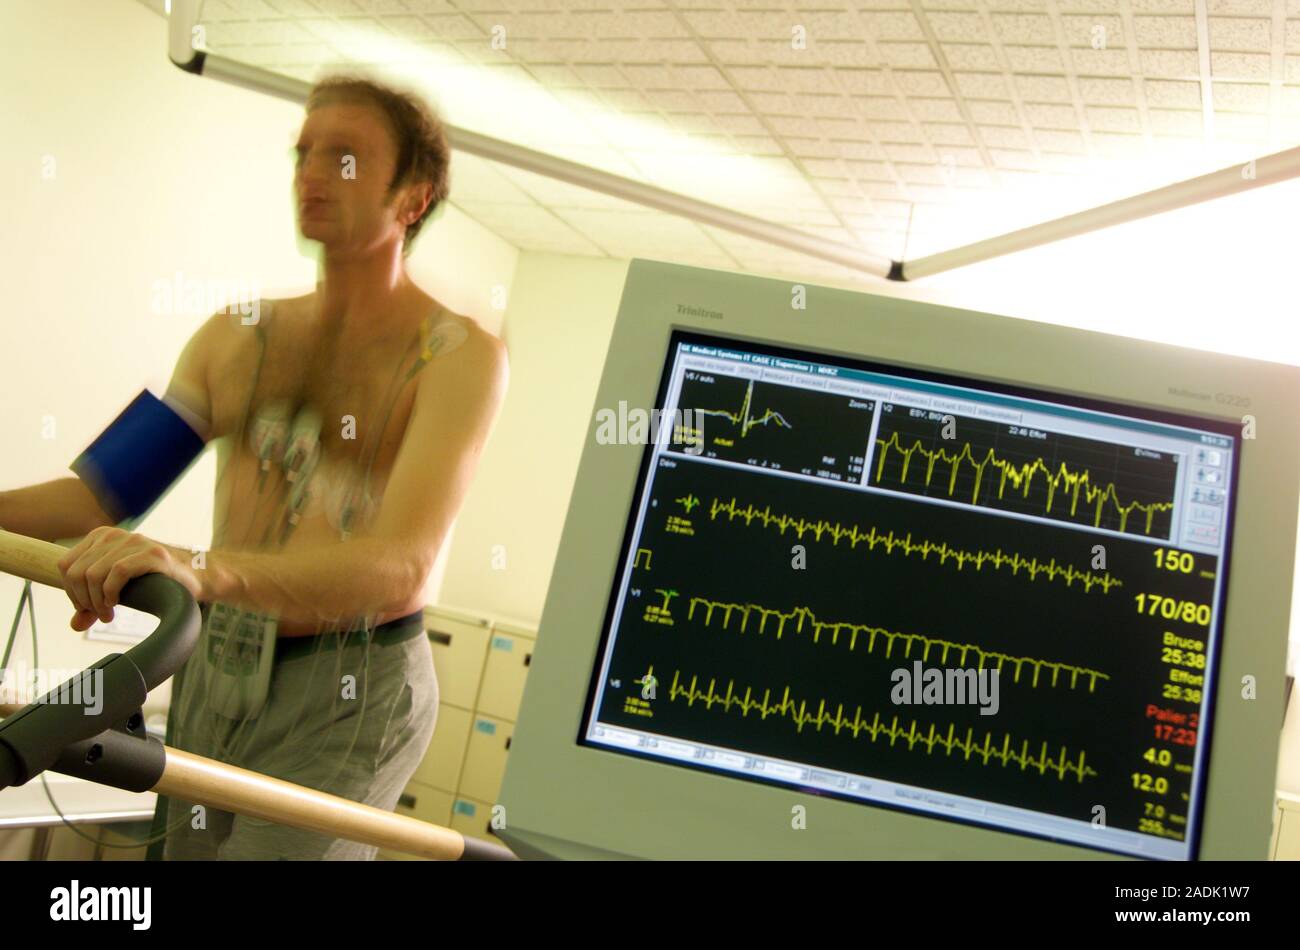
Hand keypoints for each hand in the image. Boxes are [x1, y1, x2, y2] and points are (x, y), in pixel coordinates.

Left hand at [56, 526, 201, 631]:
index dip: (71, 592)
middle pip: (76, 572)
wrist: (198, 575)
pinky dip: (111, 593)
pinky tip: (118, 603)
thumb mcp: (119, 588)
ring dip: (97, 602)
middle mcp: (114, 535)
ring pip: (92, 574)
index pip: (65, 565)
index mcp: (101, 536)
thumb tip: (75, 624)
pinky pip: (117, 573)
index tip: (87, 608)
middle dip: (83, 600)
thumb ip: (95, 602)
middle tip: (101, 615)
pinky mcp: (151, 554)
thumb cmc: (157, 581)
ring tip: (109, 614)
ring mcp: (134, 542)